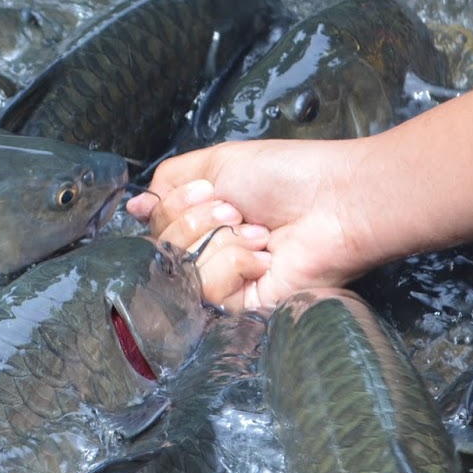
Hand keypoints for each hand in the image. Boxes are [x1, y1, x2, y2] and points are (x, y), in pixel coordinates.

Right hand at [127, 138, 379, 311]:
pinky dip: (235, 264)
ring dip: (218, 240)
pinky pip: (209, 292)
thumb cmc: (289, 177)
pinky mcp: (241, 309)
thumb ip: (169, 182)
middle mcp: (209, 253)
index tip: (207, 190)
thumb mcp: (216, 162)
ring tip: (257, 232)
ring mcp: (225, 284)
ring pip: (181, 271)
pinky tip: (263, 257)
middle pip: (161, 249)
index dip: (172, 208)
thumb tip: (136, 208)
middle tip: (237, 209)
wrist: (335, 199)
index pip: (155, 227)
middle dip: (196, 221)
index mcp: (202, 221)